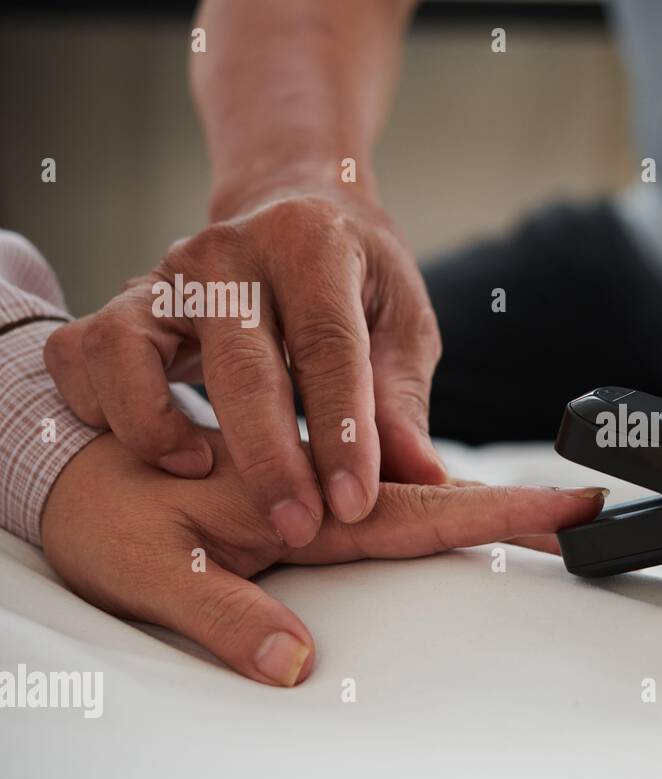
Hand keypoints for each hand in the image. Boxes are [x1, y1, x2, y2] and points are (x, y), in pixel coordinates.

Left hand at [41, 430, 606, 685]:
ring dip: (478, 501)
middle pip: (434, 496)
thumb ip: (223, 613)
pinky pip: (382, 491)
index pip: (418, 509)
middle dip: (510, 506)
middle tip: (580, 513)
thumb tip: (295, 662)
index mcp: (300, 491)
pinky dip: (431, 500)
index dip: (497, 512)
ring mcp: (314, 477)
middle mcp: (319, 478)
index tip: (566, 509)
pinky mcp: (299, 482)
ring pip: (412, 488)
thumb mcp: (148, 569)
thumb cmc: (102, 511)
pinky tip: (456, 510)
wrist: (69, 458)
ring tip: (540, 515)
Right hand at [44, 192, 444, 547]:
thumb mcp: (400, 326)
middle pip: (239, 364)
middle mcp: (231, 252)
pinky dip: (101, 405)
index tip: (355, 504)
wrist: (298, 211)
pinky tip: (152, 449)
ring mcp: (167, 274)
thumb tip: (421, 478)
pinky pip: (83, 353)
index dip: (342, 432)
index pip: (328, 349)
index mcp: (312, 245)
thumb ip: (400, 402)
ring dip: (157, 426)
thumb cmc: (358, 283)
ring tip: (198, 475)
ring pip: (133, 352)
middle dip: (268, 458)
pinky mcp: (124, 301)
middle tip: (296, 527)